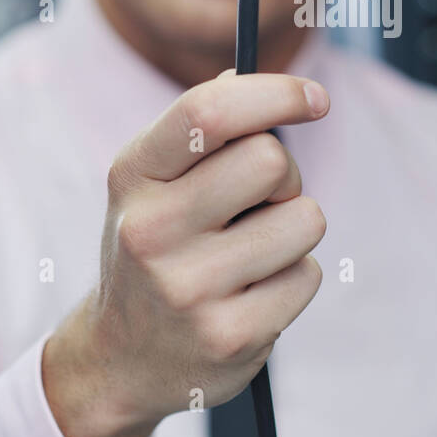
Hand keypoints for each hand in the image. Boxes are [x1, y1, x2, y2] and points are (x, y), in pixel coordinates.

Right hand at [43, 71, 328, 436]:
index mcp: (132, 176)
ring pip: (305, 220)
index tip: (316, 99)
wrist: (120, 360)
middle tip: (262, 202)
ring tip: (253, 252)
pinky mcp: (230, 336)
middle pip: (271, 161)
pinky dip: (294, 278)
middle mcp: (151, 231)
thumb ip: (199, 130)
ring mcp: (189, 289)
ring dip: (294, 229)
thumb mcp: (152, 184)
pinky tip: (253, 294)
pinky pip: (308, 276)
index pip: (209, 112)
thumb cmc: (155, 248)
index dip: (276, 93)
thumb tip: (246, 77)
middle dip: (285, 176)